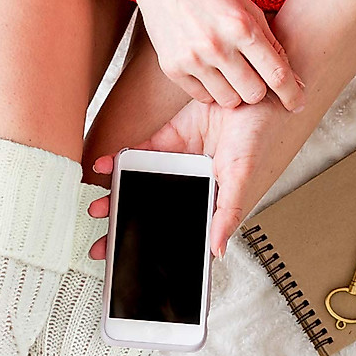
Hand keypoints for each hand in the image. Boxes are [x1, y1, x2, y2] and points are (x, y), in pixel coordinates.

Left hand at [87, 95, 304, 259]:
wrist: (253, 91)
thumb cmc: (258, 134)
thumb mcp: (241, 179)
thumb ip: (227, 214)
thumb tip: (217, 251)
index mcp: (207, 201)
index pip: (176, 231)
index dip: (154, 247)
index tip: (131, 264)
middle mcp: (189, 186)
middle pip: (151, 212)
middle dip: (125, 229)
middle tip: (101, 247)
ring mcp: (176, 164)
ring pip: (139, 186)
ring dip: (115, 197)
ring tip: (97, 209)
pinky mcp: (167, 140)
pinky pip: (138, 154)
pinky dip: (117, 161)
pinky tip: (101, 167)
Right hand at [127, 0, 305, 112]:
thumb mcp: (246, 6)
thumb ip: (268, 42)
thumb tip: (292, 80)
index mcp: (242, 26)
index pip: (276, 74)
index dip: (292, 94)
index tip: (298, 105)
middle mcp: (217, 46)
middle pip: (254, 94)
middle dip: (258, 89)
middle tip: (253, 76)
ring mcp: (193, 59)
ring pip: (229, 101)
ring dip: (234, 92)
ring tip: (228, 71)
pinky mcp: (173, 68)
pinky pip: (203, 97)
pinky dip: (210, 89)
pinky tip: (207, 69)